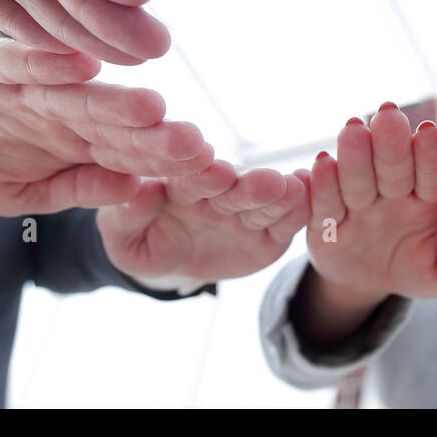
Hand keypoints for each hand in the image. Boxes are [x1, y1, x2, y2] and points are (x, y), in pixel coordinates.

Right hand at [0, 36, 212, 214]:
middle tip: (194, 143)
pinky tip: (79, 64)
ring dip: (112, 99)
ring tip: (151, 108)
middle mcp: (62, 103)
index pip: (127, 150)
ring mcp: (27, 79)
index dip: (162, 161)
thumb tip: (135, 190)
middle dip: (153, 133)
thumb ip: (75, 190)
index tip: (203, 173)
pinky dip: (45, 60)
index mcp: (78, 135)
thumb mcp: (23, 194)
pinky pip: (17, 58)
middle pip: (112, 119)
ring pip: (76, 89)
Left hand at [96, 162, 308, 281]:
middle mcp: (216, 194)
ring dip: (280, 197)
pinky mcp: (268, 235)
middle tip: (270, 181)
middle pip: (235, 189)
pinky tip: (312, 198)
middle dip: (251, 186)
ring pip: (264, 204)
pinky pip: (285, 224)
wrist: (168, 265)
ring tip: (298, 190)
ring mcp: (244, 212)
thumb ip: (128, 214)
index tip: (216, 171)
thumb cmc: (139, 242)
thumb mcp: (123, 237)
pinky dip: (300, 213)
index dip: (203, 175)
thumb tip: (142, 190)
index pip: (191, 179)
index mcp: (179, 187)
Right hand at [305, 107, 436, 305]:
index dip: (432, 154)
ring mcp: (357, 201)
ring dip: (354, 155)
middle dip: (391, 142)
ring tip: (354, 130)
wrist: (368, 283)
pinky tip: (317, 168)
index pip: (434, 173)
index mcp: (429, 195)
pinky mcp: (323, 219)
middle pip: (393, 167)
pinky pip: (321, 203)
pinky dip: (319, 187)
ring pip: (356, 177)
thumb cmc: (416, 269)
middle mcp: (392, 190)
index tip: (430, 133)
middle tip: (389, 114)